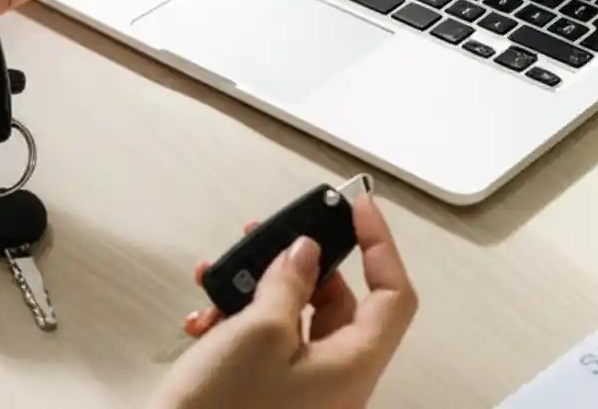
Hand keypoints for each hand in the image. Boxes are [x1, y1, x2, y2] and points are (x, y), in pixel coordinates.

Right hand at [151, 194, 418, 408]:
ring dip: (258, 290)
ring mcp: (303, 390)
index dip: (380, 245)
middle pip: (339, 302)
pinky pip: (267, 344)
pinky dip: (238, 321)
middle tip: (272, 234)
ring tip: (222, 275)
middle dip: (301, 263)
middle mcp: (337, 380)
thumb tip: (306, 252)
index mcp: (354, 366)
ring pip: (295, 319)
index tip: (358, 207)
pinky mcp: (268, 394)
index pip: (393, 294)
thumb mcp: (259, 332)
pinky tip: (204, 316)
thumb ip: (289, 283)